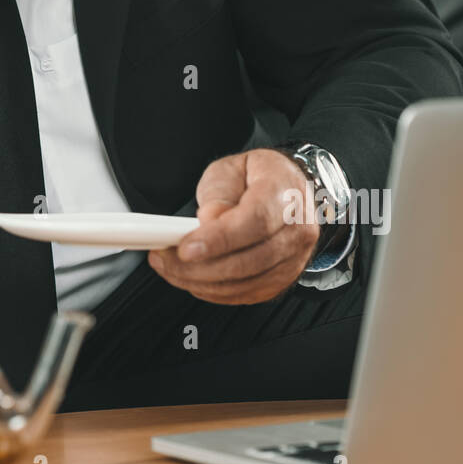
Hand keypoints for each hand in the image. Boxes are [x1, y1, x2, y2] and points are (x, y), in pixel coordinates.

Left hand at [147, 149, 319, 303]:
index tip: (185, 248)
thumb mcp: (232, 169)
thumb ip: (219, 193)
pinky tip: (191, 279)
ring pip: (246, 283)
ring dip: (201, 281)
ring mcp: (294, 260)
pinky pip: (246, 294)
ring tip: (169, 267)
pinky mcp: (282, 279)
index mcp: (285, 195)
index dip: (218, 240)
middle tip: (165, 258)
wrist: (288, 189)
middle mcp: (297, 231)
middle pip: (249, 260)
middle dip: (201, 267)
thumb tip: (209, 220)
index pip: (254, 222)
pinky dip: (214, 291)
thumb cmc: (259, 177)